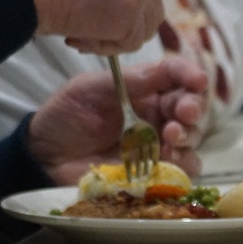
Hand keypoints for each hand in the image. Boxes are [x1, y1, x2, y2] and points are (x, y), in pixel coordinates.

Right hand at [0, 0, 163, 54]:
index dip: (122, 1)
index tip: (96, 13)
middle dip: (126, 21)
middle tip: (90, 29)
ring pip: (144, 23)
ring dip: (115, 35)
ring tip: (80, 35)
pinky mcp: (133, 7)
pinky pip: (130, 41)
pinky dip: (104, 47)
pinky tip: (76, 37)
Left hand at [28, 56, 208, 184]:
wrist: (44, 156)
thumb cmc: (65, 116)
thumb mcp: (90, 88)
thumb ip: (127, 81)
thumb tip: (164, 71)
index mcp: (144, 89)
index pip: (175, 76)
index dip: (190, 75)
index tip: (197, 81)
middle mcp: (157, 115)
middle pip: (191, 107)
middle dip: (193, 108)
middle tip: (184, 114)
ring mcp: (157, 144)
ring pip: (191, 139)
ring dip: (189, 137)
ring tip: (171, 139)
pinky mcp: (154, 172)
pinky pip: (182, 171)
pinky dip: (184, 166)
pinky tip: (169, 162)